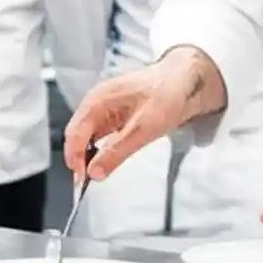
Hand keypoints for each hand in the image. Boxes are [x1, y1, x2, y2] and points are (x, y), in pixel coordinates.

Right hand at [64, 46, 225, 182]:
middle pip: (78, 135)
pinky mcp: (116, 113)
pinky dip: (101, 148)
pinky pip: (101, 133)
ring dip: (89, 154)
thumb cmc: (167, 94)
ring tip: (97, 173)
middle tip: (86, 181)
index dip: (75, 159)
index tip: (81, 180)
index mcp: (99, 99)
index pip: (75, 134)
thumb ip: (116, 152)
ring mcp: (106, 107)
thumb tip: (95, 172)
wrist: (187, 81)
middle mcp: (98, 101)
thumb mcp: (143, 129)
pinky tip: (108, 158)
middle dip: (79, 159)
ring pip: (88, 135)